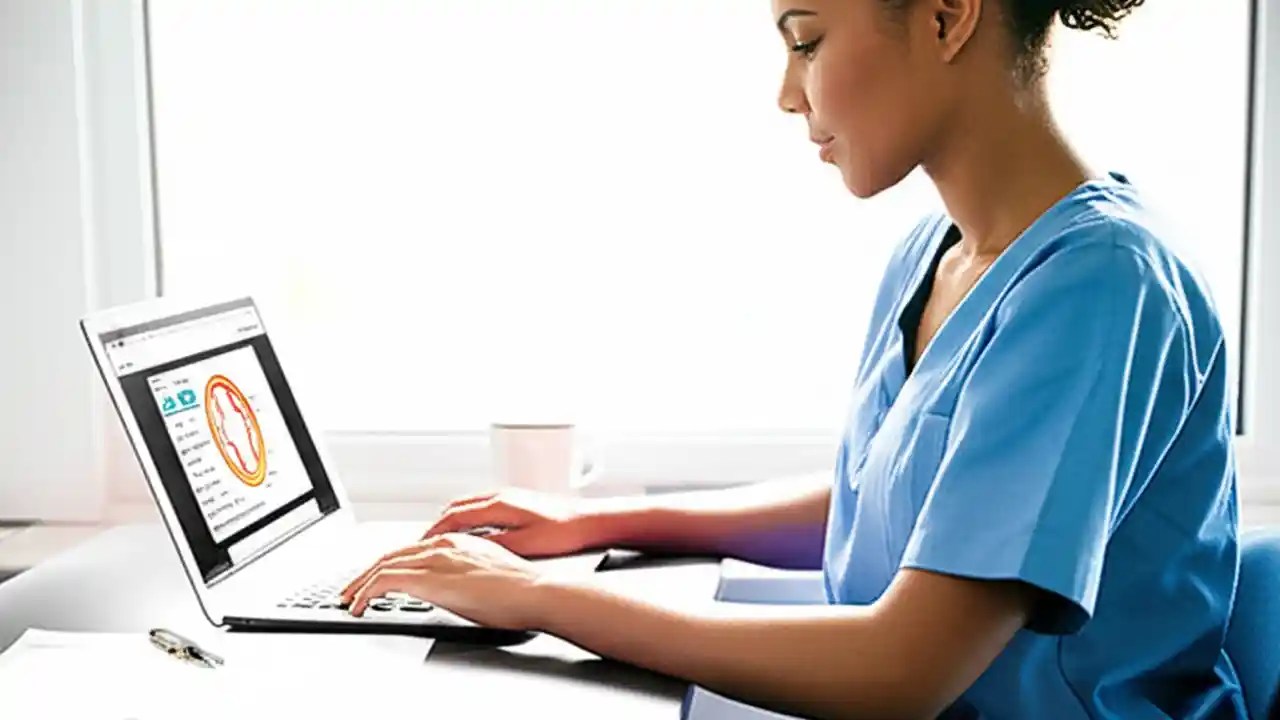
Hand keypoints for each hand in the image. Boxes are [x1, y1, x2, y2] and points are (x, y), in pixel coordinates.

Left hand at [339, 532, 549, 628]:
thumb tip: (456, 585)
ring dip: (360, 583)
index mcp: (457, 541)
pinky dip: (367, 592)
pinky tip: (362, 605)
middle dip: (366, 573)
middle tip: (351, 589)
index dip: (388, 564)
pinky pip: (385, 581)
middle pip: (391, 554)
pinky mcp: (429, 579)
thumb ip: (467, 571)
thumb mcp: (489, 571)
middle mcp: (443, 545)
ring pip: (383, 565)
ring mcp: (435, 559)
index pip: (411, 549)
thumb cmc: (521, 588)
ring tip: (350, 600)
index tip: (376, 578)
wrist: (535, 590)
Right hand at [421, 488, 599, 557]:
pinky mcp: (517, 501)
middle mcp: (500, 496)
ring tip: (441, 538)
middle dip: (437, 525)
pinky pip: (481, 506)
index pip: (454, 516)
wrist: (589, 521)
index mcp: (498, 505)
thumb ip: (494, 545)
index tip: (420, 544)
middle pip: (456, 507)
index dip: (433, 532)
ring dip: (451, 520)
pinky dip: (467, 518)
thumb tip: (467, 549)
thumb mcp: (524, 544)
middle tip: (424, 543)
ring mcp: (508, 496)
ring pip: (468, 504)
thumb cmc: (563, 532)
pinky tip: (471, 531)